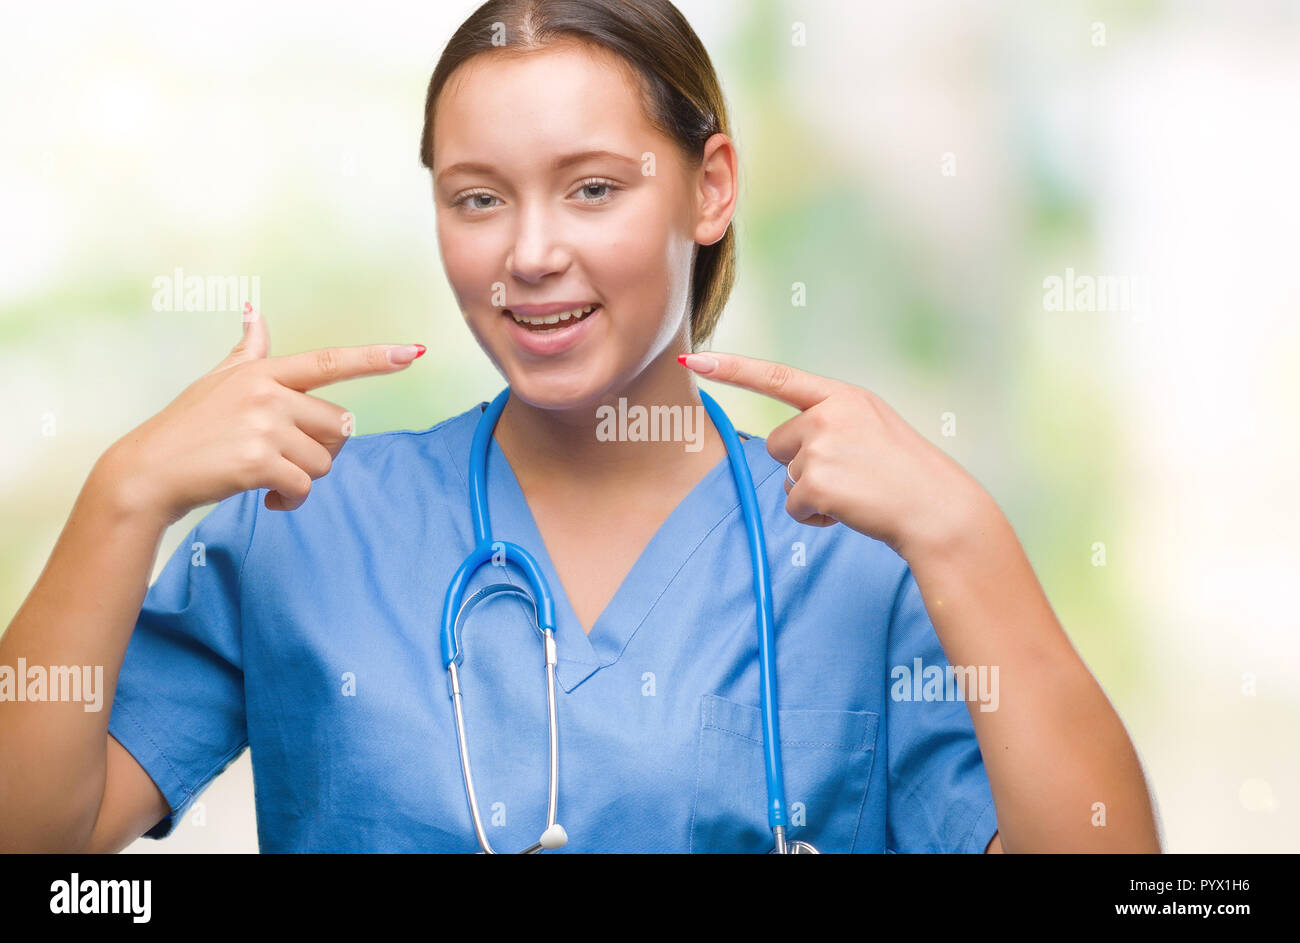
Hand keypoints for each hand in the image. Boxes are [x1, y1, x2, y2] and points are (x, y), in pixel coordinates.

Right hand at [109, 308, 425, 523]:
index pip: (329, 361)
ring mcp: (263, 426)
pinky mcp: (258, 461)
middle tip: (287, 459)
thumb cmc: (187, 427)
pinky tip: (265, 497)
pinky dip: (290, 499)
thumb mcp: (217, 381)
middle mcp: (268, 393)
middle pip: (339, 425)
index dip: (374, 358)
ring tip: (269, 477)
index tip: (413, 352)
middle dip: (323, 450)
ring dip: (304, 478)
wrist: (148, 471)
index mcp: (263, 372)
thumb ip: (248, 352)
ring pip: (324, 460)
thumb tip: (255, 313)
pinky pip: (303, 486)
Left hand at [679, 351, 993, 560]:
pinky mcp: (816, 482)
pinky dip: (817, 516)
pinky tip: (850, 510)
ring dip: (812, 493)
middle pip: (777, 444)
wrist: (936, 508)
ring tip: (856, 492)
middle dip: (802, 465)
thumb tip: (785, 448)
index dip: (731, 369)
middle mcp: (829, 414)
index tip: (693, 358)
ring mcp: (821, 447)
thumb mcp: (871, 428)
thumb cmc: (904, 474)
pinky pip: (794, 506)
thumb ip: (830, 423)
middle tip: (850, 476)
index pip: (777, 377)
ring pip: (786, 477)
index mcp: (843, 396)